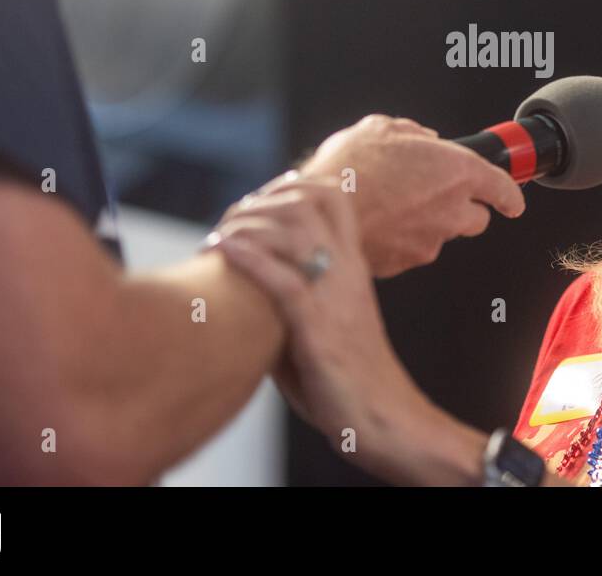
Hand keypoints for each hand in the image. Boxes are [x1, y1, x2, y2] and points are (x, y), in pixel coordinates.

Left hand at [217, 177, 447, 481]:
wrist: (384, 417)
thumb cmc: (347, 380)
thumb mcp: (322, 326)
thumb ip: (291, 301)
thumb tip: (246, 291)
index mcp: (353, 267)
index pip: (334, 198)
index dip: (293, 184)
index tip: (257, 197)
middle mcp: (347, 272)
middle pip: (310, 200)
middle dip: (262, 199)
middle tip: (229, 219)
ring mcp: (334, 296)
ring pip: (294, 230)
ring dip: (247, 223)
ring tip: (216, 235)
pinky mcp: (318, 327)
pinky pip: (282, 279)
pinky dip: (246, 256)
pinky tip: (220, 248)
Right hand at [298, 115, 525, 276]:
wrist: (318, 215)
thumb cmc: (349, 168)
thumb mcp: (380, 129)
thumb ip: (410, 133)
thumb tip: (420, 139)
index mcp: (458, 172)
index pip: (503, 189)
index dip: (509, 195)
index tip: (511, 199)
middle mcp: (452, 211)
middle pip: (477, 219)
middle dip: (463, 209)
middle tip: (434, 194)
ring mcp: (431, 241)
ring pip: (443, 235)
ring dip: (427, 223)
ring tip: (392, 205)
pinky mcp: (407, 262)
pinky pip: (412, 250)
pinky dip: (402, 239)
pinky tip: (378, 223)